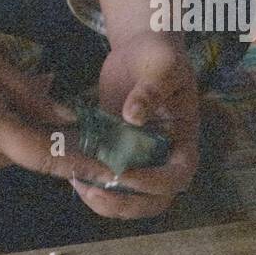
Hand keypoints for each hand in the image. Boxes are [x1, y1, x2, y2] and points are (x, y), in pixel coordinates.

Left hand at [70, 32, 199, 219]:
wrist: (141, 50)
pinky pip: (110, 179)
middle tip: (93, 192)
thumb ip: (151, 90)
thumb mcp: (162, 67)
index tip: (125, 174)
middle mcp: (164, 158)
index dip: (153, 183)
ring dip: (106, 201)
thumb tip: (133, 117)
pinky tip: (71, 174)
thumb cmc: (160, 56)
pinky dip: (93, 183)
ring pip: (130, 197)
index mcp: (184, 142)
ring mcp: (141, 159)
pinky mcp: (119, 153)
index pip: (177, 176)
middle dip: (125, 204)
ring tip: (77, 185)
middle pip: (154, 200)